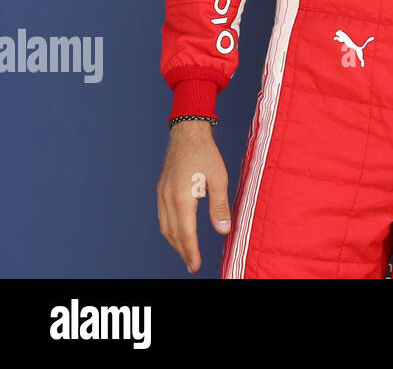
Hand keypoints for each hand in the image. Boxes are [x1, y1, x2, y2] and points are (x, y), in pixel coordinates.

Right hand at [157, 120, 229, 273]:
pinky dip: (170, 229)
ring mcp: (161, 194)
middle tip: (192, 264)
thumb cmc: (206, 154)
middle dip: (183, 251)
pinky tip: (179, 232)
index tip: (196, 266)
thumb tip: (224, 231)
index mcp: (182, 198)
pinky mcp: (161, 190)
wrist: (187, 133)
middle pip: (173, 234)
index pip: (186, 233)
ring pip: (165, 227)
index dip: (191, 252)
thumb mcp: (219, 179)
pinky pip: (162, 216)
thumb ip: (220, 206)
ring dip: (175, 242)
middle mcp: (167, 199)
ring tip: (187, 252)